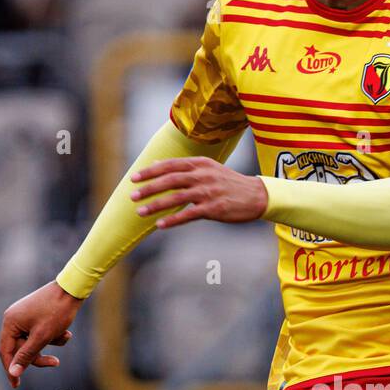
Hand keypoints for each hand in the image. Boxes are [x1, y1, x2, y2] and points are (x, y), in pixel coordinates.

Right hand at [0, 280, 82, 388]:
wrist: (72, 289)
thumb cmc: (56, 312)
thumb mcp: (42, 337)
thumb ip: (26, 356)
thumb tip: (13, 372)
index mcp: (10, 323)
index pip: (5, 351)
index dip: (11, 369)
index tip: (16, 385)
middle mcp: (14, 319)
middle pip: (21, 348)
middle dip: (40, 355)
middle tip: (55, 362)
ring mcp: (25, 317)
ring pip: (34, 342)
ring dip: (51, 343)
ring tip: (65, 336)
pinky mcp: (36, 316)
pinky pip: (41, 334)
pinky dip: (54, 336)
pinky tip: (67, 331)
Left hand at [130, 157, 268, 228]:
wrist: (257, 196)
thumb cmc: (229, 184)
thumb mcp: (209, 169)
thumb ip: (186, 168)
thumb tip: (157, 167)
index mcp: (200, 163)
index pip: (170, 165)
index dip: (150, 171)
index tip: (134, 178)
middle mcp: (203, 176)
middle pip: (170, 180)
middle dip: (149, 188)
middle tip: (133, 196)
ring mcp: (208, 192)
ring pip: (176, 198)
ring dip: (156, 205)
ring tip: (140, 212)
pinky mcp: (213, 209)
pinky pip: (188, 215)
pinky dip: (173, 220)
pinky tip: (160, 225)